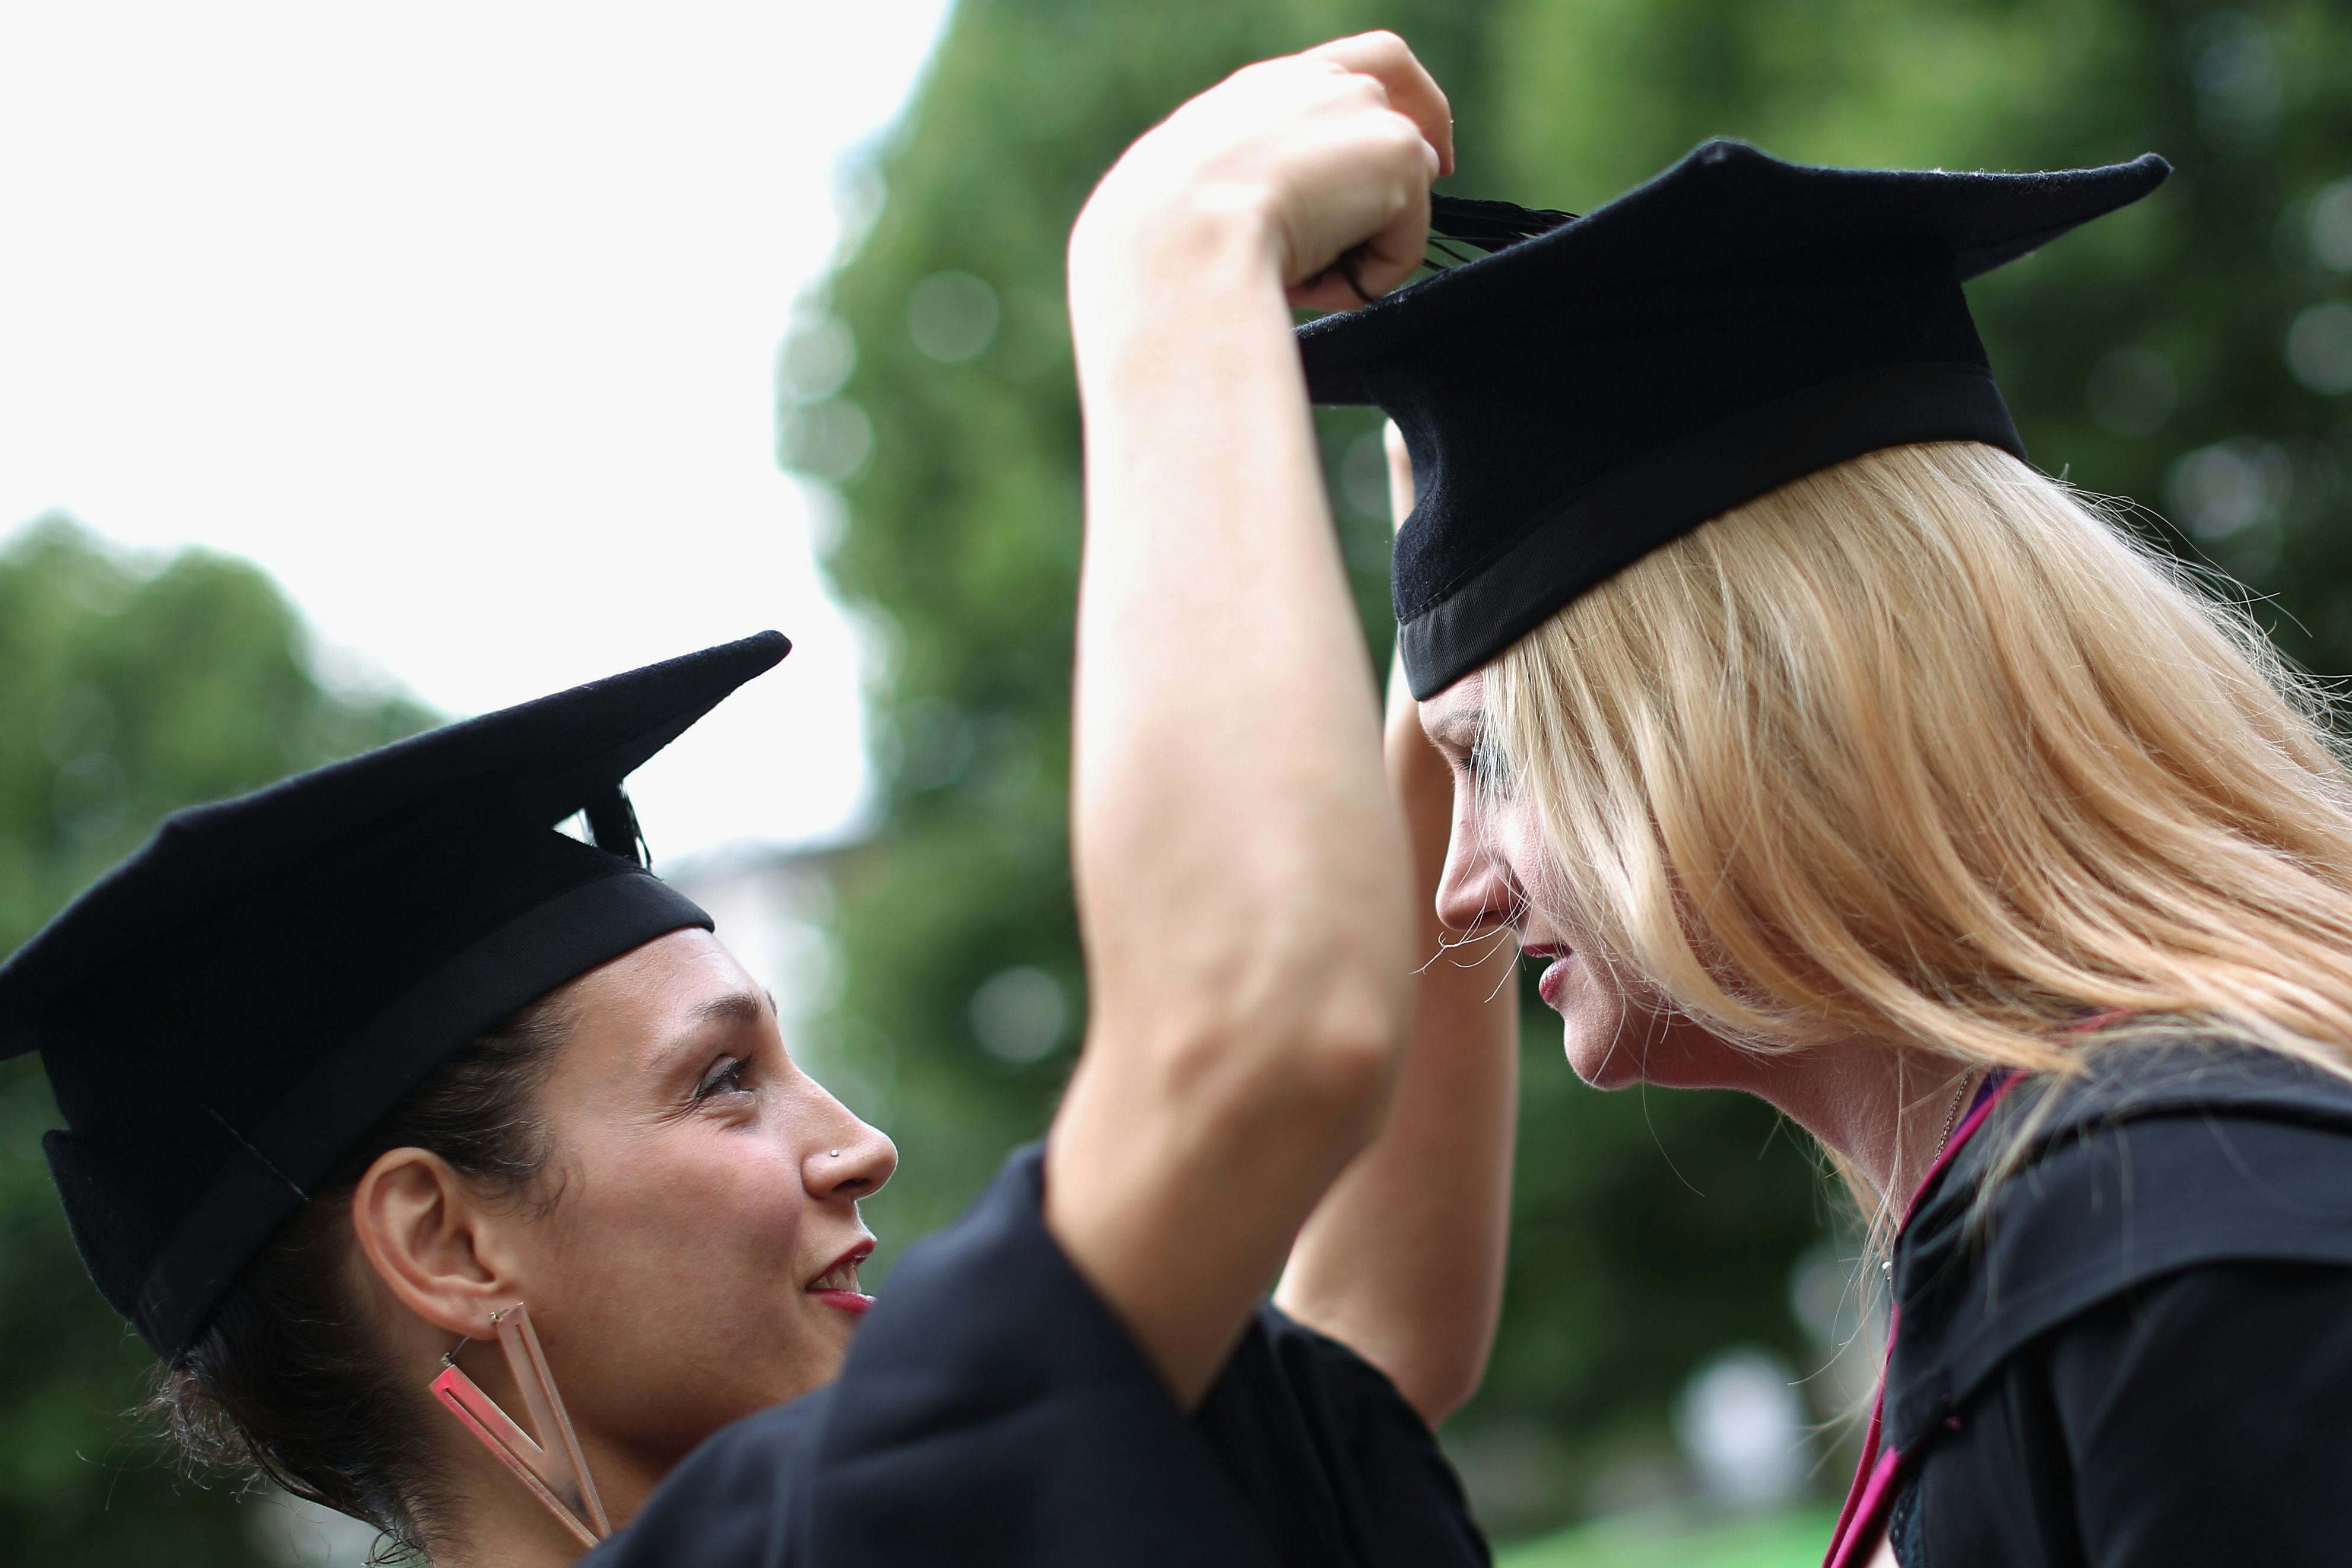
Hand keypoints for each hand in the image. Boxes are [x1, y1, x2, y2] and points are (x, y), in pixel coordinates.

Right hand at [1070, 32, 1451, 313]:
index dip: (1406, 99)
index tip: (1423, 143)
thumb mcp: (1201, 188)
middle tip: (1391, 231)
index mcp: (1269, 88)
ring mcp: (1366, 114)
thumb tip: (1289, 227)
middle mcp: (1325, 84)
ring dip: (1367, 246)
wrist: (1181, 233)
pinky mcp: (1397, 159)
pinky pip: (1404, 247)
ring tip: (1304, 276)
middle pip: (1408, 116)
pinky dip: (1370, 278)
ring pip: (1405, 194)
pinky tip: (1317, 282)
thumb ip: (1254, 181)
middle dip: (1412, 175)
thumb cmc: (1166, 231)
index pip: (1363, 64)